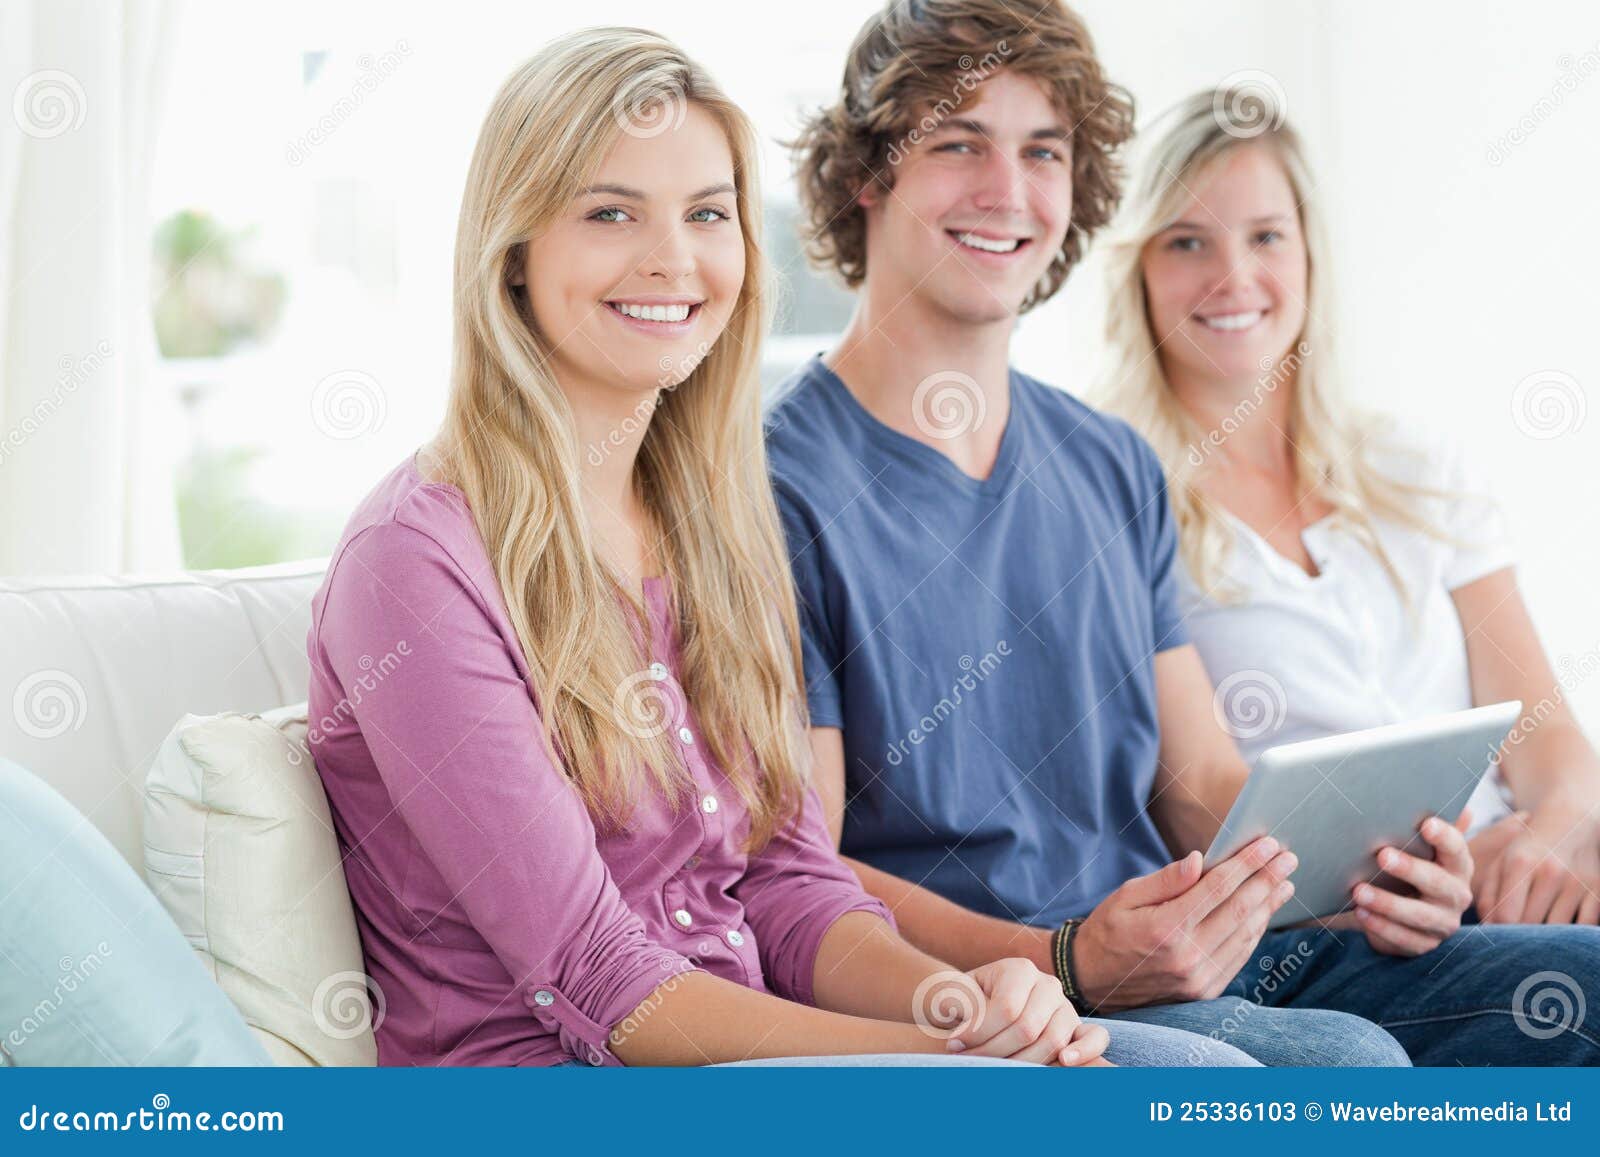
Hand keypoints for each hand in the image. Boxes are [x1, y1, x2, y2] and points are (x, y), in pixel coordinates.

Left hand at [941, 958, 1109, 1065]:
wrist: (977, 1009)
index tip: (954, 1044)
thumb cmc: (964, 1003)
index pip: (1006, 1009)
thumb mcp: (954, 994)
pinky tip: (1066, 1062)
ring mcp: (1065, 1007)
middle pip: (1027, 1028)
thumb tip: (963, 1019)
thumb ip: (958, 1002)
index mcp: (1020, 969)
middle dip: (993, 1050)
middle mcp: (1048, 984)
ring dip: (1019, 1062)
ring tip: (990, 1066)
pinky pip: (1096, 1038)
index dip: (979, 1032)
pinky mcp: (1077, 1029)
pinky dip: (1085, 1051)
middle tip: (965, 1059)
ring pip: (1052, 1041)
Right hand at [1071, 838, 1298, 1011]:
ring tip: (1284, 882)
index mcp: (1166, 928)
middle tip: (1289, 858)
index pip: (1218, 889)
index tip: (1269, 844)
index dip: (1247, 864)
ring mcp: (1198, 979)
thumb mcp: (1125, 896)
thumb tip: (1200, 860)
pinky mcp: (1204, 991)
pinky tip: (1263, 912)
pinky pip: (1239, 957)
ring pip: (1246, 935)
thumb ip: (1166, 880)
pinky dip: (1255, 931)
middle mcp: (1187, 957)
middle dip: (1268, 880)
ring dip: (1268, 906)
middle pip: (1241, 911)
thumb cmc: (1107, 930)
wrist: (1092, 981)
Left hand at [1351, 813, 1472, 954]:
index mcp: (1458, 865)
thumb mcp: (1416, 847)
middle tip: (1381, 855)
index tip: (1425, 823)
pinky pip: (1404, 938)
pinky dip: (1380, 926)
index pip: (1457, 849)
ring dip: (1388, 903)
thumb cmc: (1408, 869)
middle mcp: (1457, 895)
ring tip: (1358, 890)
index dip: (1444, 836)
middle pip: (1438, 883)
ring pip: (1418, 914)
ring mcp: (1442, 922)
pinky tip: (1360, 913)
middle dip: (1410, 869)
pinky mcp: (1424, 945)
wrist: (1404, 913)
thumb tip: (1439, 798)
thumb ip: (1425, 826)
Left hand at [1475, 797, 1599, 924]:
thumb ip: (1489, 896)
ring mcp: (1578, 881)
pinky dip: (1573, 931)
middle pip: (1531, 925)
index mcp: (1521, 863)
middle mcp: (1551, 871)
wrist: (1570, 823)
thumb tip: (1489, 930)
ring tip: (1538, 925)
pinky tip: (1561, 924)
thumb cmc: (1528, 849)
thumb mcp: (1501, 863)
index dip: (1500, 930)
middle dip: (1521, 934)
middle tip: (1517, 934)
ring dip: (1547, 935)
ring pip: (1557, 930)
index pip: (1507, 915)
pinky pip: (1584, 926)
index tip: (1499, 932)